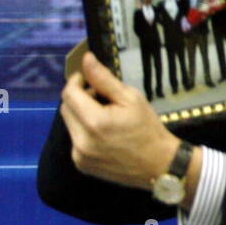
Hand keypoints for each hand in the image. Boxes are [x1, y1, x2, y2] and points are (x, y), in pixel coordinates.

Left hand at [59, 51, 178, 189]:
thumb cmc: (148, 129)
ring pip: (70, 124)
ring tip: (104, 117)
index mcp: (95, 122)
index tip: (88, 79)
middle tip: (100, 97)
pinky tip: (104, 135)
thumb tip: (86, 59)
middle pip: (66, 109)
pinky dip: (85, 133)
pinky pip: (75, 140)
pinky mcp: (82, 165)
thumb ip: (104, 79)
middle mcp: (82, 141)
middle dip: (79, 98)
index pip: (69, 93)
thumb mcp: (131, 99)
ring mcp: (80, 155)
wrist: (160, 165)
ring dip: (81, 115)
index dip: (76, 82)